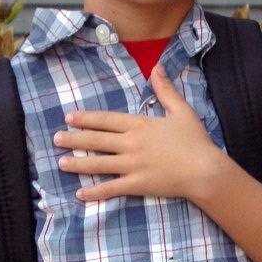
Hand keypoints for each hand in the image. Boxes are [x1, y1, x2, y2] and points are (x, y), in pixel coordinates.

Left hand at [55, 66, 222, 201]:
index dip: (86, 119)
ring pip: (98, 164)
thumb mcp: (182, 111)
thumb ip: (165, 90)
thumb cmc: (196, 141)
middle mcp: (131, 144)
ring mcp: (133, 166)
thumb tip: (157, 67)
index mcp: (139, 125)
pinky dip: (94, 192)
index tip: (69, 118)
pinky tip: (80, 194)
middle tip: (55, 139)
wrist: (205, 170)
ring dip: (78, 164)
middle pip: (96, 141)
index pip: (106, 120)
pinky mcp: (137, 185)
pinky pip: (111, 189)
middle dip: (73, 139)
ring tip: (60, 162)